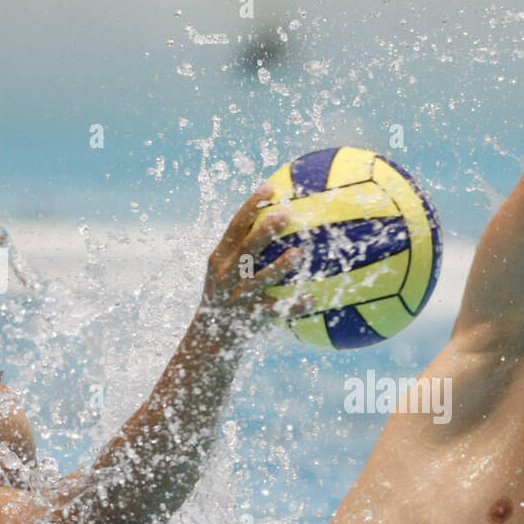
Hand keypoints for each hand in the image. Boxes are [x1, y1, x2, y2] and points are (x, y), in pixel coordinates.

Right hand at [200, 182, 307, 322]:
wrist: (211, 336)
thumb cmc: (228, 293)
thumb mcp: (227, 268)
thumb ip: (245, 245)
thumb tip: (279, 215)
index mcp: (219, 258)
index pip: (235, 226)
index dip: (251, 206)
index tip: (271, 188)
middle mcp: (225, 276)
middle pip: (245, 250)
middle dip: (264, 231)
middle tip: (286, 214)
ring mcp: (237, 298)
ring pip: (258, 281)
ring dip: (278, 268)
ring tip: (298, 254)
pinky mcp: (249, 318)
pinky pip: (275, 311)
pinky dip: (293, 306)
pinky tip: (312, 298)